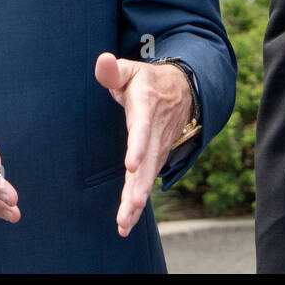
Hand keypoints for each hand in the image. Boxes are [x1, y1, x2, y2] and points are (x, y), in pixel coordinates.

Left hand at [94, 52, 192, 237]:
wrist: (182, 91)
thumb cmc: (146, 81)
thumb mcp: (131, 70)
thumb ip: (113, 70)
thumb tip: (102, 61)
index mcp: (146, 107)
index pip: (142, 129)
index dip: (138, 147)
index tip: (131, 165)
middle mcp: (155, 132)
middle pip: (149, 163)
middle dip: (140, 187)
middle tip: (132, 207)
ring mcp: (158, 148)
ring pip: (149, 177)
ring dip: (137, 201)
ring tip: (124, 224)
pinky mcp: (156, 159)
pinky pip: (147, 182)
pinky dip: (138, 203)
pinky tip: (127, 222)